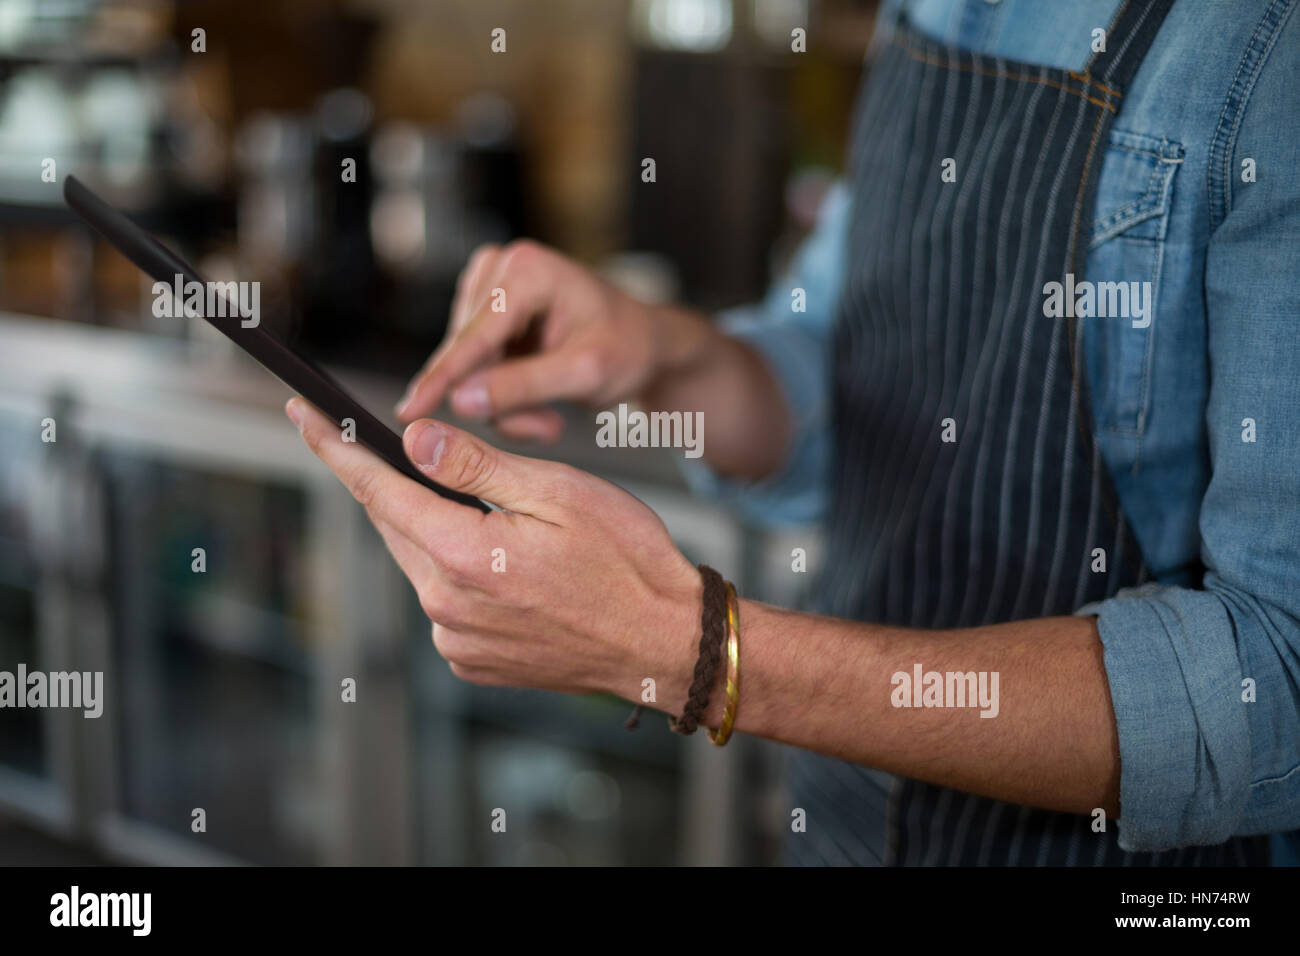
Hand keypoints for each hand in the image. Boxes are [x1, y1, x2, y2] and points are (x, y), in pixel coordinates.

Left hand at [286, 397, 702, 699]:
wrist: (663, 641)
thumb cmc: (626, 560)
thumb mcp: (557, 491)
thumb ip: (475, 465)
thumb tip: (414, 439)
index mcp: (463, 557)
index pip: (378, 489)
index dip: (335, 447)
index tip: (302, 414)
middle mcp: (446, 608)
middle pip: (394, 525)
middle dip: (393, 483)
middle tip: (406, 448)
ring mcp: (457, 642)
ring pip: (419, 561)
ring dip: (433, 527)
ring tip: (493, 514)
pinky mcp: (472, 661)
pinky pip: (443, 600)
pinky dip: (455, 570)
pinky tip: (502, 561)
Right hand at [394, 240, 665, 442]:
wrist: (643, 342)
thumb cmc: (628, 347)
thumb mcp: (586, 372)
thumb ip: (524, 386)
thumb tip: (461, 401)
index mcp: (527, 270)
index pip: (475, 337)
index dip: (441, 380)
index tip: (408, 413)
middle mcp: (499, 269)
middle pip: (468, 357)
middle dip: (500, 401)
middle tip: (546, 428)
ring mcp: (487, 289)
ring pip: (467, 370)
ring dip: (504, 404)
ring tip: (548, 414)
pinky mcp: (483, 313)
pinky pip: (473, 370)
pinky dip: (502, 396)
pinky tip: (535, 400)